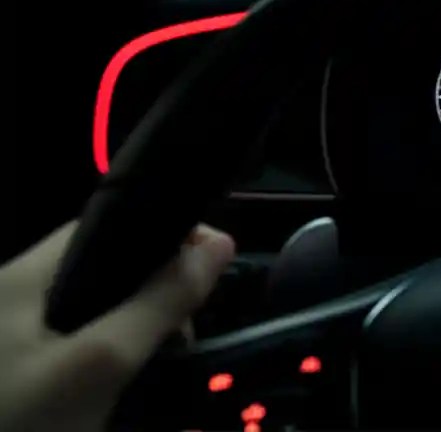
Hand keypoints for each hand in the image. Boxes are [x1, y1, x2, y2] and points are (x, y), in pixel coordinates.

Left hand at [0, 222, 233, 431]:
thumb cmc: (18, 422)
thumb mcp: (99, 366)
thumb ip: (158, 303)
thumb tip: (220, 244)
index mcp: (20, 277)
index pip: (105, 227)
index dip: (163, 238)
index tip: (210, 274)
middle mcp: (8, 300)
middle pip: (100, 274)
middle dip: (151, 297)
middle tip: (183, 342)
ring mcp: (6, 343)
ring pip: (87, 318)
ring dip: (130, 337)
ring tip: (152, 374)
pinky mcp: (11, 377)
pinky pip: (67, 354)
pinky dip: (101, 366)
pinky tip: (113, 396)